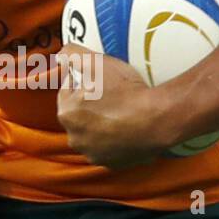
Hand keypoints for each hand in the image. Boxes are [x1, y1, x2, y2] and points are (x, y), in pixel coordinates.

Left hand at [55, 44, 168, 168]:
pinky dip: (116, 139)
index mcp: (67, 113)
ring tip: (122, 111)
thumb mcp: (96, 61)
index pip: (69, 90)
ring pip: (94, 133)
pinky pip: (110, 148)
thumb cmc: (126, 91)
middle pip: (80, 114)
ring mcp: (93, 154)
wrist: (157, 120)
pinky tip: (128, 127)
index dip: (84, 81)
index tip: (101, 79)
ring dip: (102, 123)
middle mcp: (75, 138)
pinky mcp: (112, 164)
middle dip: (92, 104)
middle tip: (114, 94)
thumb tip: (61, 56)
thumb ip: (72, 54)